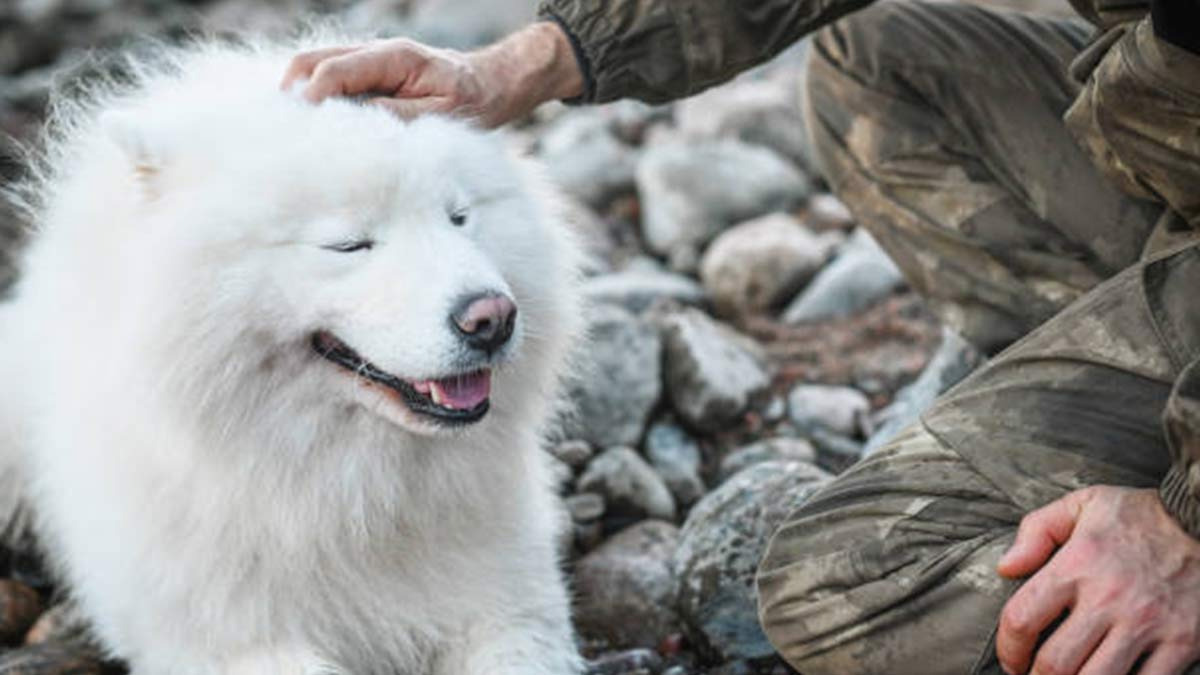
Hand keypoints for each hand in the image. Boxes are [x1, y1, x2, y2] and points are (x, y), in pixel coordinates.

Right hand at [281, 22, 583, 127]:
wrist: (491, 85)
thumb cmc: (472, 101)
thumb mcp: (441, 115)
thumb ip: (399, 117)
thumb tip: (359, 126)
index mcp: (392, 57)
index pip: (334, 71)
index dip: (310, 99)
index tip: (299, 129)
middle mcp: (375, 52)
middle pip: (312, 63)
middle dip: (291, 94)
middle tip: (282, 131)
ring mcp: (369, 62)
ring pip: (315, 69)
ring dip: (299, 97)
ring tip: (290, 132)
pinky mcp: (369, 76)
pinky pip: (330, 81)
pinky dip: (314, 100)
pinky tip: (311, 127)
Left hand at [996, 486, 1199, 674]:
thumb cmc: (1140, 515)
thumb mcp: (1083, 504)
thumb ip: (1037, 530)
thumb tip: (1005, 567)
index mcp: (1078, 564)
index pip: (1022, 619)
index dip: (1008, 648)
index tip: (1011, 658)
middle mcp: (1109, 598)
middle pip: (1056, 663)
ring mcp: (1147, 624)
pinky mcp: (1182, 643)